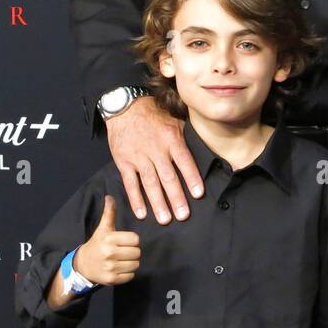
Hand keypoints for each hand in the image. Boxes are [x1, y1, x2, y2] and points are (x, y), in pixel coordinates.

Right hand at [72, 195, 140, 285]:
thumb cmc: (97, 244)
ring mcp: (110, 267)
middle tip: (124, 251)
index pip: (135, 239)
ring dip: (131, 263)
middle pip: (137, 253)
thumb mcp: (103, 228)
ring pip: (135, 265)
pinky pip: (130, 276)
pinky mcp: (111, 279)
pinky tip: (119, 269)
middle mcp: (109, 253)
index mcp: (109, 239)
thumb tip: (110, 197)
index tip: (125, 241)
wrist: (83, 265)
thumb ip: (109, 213)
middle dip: (133, 252)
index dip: (132, 240)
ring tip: (122, 260)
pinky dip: (128, 273)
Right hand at [103, 94, 203, 223]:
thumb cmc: (153, 116)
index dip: (191, 178)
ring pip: (150, 183)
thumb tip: (203, 150)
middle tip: (183, 215)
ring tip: (165, 219)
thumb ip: (186, 138)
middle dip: (176, 198)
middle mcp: (156, 150)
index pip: (184, 161)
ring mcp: (139, 157)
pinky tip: (142, 213)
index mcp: (171, 139)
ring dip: (158, 203)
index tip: (198, 194)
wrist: (125, 107)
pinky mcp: (124, 162)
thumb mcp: (174, 121)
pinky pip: (131, 183)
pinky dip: (136, 199)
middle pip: (168, 177)